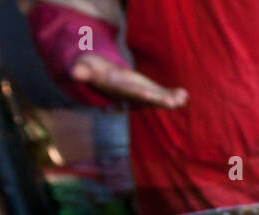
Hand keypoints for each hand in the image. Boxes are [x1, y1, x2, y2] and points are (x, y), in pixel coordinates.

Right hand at [70, 53, 187, 108]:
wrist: (100, 76)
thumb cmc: (90, 69)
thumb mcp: (84, 67)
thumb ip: (81, 71)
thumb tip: (73, 73)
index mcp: (117, 90)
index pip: (127, 93)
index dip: (137, 94)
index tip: (147, 94)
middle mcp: (130, 96)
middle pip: (146, 100)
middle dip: (159, 101)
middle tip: (172, 103)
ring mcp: (141, 95)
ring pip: (157, 100)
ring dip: (170, 100)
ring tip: (182, 98)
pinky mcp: (149, 91)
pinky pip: (163, 94)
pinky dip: (173, 95)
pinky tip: (184, 94)